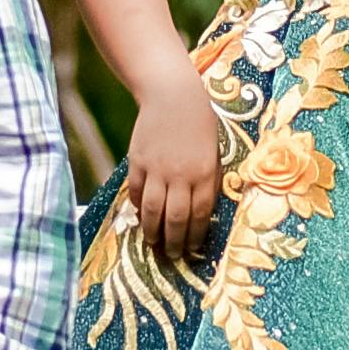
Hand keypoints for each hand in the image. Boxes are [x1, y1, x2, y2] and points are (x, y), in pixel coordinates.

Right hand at [120, 78, 222, 260]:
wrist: (173, 95)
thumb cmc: (199, 123)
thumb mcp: (213, 152)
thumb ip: (208, 180)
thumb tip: (200, 211)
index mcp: (205, 173)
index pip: (200, 214)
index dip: (196, 236)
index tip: (193, 248)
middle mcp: (180, 174)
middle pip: (176, 218)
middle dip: (175, 241)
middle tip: (173, 254)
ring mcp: (156, 168)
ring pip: (152, 210)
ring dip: (153, 231)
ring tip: (154, 242)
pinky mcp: (138, 161)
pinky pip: (135, 191)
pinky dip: (137, 206)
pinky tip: (141, 214)